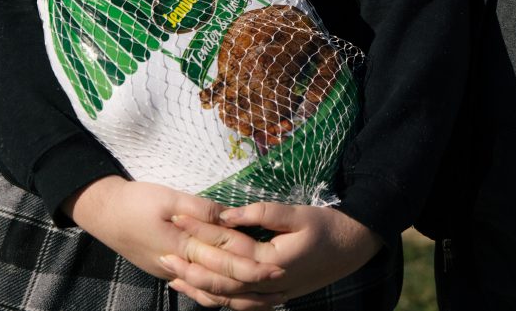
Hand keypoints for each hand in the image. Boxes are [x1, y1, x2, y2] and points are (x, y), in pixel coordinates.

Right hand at [62, 176, 285, 294]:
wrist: (103, 213)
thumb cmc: (136, 201)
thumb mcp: (169, 198)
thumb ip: (201, 210)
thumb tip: (230, 217)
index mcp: (183, 246)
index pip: (225, 258)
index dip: (252, 262)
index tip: (277, 264)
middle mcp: (179, 265)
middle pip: (221, 278)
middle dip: (252, 281)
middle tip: (280, 279)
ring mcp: (171, 272)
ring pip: (208, 290)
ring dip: (236, 292)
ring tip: (262, 293)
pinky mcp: (165, 270)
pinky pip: (194, 289)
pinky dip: (212, 294)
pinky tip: (226, 295)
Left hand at [163, 204, 381, 307]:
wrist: (353, 249)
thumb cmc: (326, 227)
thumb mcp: (298, 213)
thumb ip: (262, 214)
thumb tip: (227, 213)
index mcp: (272, 260)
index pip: (227, 247)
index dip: (200, 231)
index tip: (178, 217)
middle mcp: (268, 284)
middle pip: (220, 279)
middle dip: (189, 266)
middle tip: (162, 252)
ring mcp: (270, 296)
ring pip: (226, 299)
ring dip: (197, 288)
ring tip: (171, 276)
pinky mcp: (273, 299)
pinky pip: (238, 306)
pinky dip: (216, 301)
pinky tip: (200, 293)